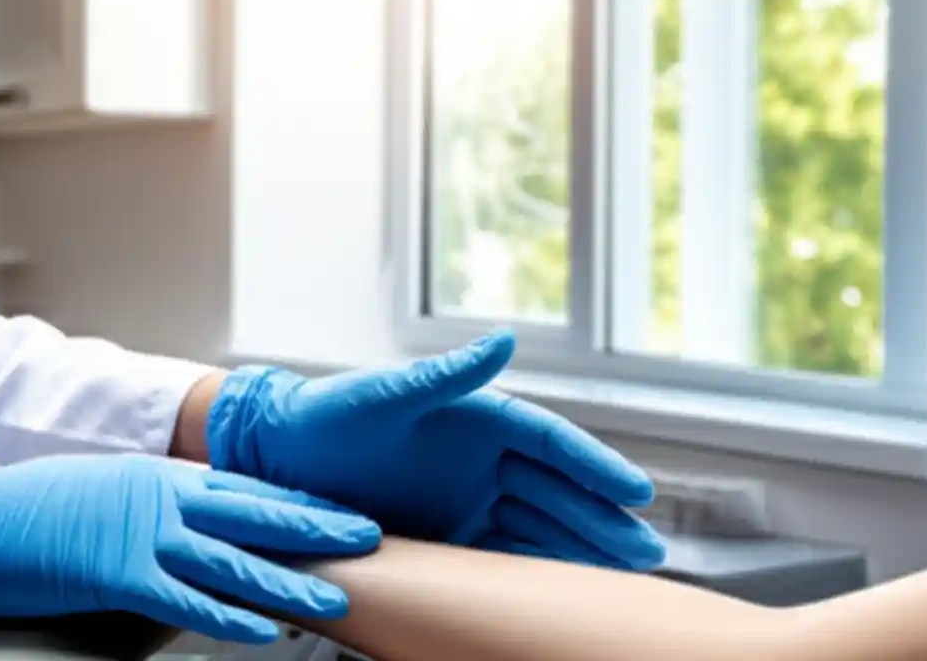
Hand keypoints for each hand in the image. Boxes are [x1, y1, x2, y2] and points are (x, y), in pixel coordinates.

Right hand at [0, 454, 380, 642]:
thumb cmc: (27, 506)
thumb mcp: (98, 487)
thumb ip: (143, 498)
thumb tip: (172, 506)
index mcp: (159, 475)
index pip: (245, 487)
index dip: (295, 501)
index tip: (335, 509)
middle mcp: (162, 497)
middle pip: (256, 514)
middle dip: (316, 528)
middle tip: (366, 536)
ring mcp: (143, 535)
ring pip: (235, 560)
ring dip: (290, 580)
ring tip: (336, 594)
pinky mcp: (119, 575)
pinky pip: (187, 601)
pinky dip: (230, 618)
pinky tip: (264, 631)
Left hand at [206, 330, 664, 569]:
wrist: (280, 458)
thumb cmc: (330, 415)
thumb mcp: (386, 395)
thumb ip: (447, 374)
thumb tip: (505, 337)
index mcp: (478, 417)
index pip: (550, 443)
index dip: (594, 465)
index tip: (635, 491)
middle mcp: (483, 458)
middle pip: (557, 490)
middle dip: (602, 520)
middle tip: (646, 551)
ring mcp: (469, 498)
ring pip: (539, 525)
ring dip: (581, 548)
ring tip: (627, 574)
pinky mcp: (449, 533)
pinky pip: (503, 554)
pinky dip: (538, 570)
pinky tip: (569, 588)